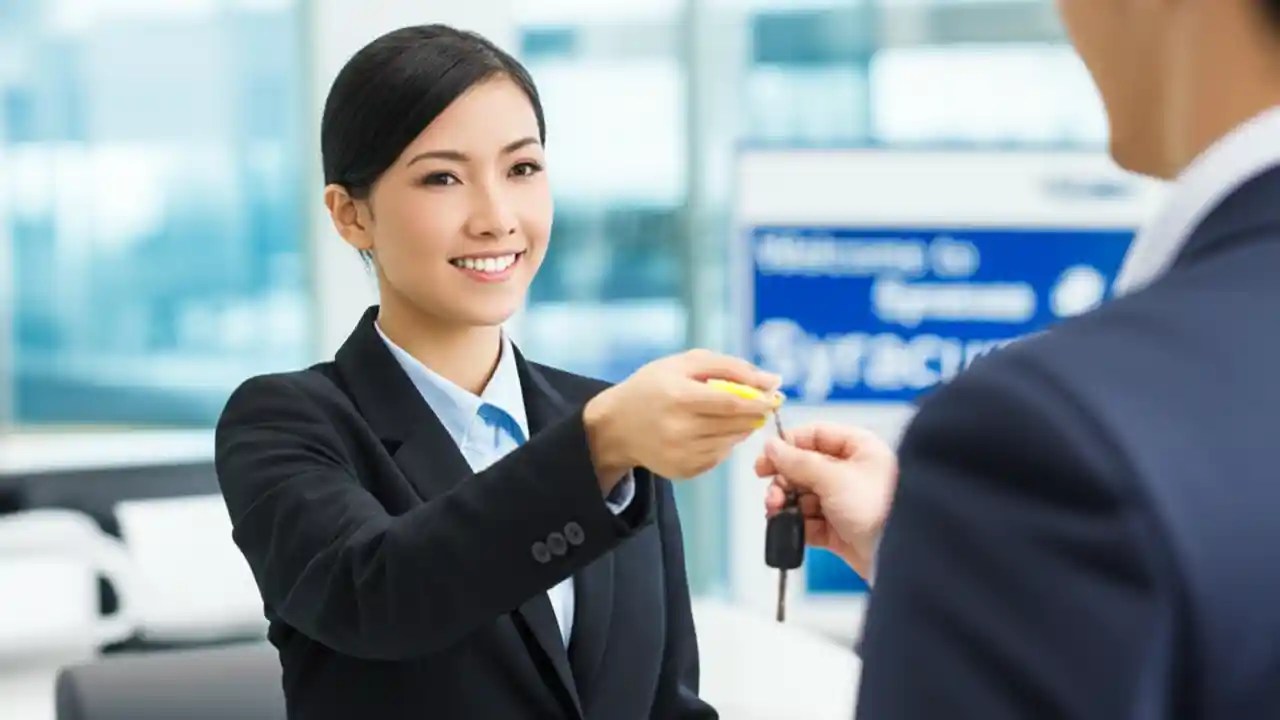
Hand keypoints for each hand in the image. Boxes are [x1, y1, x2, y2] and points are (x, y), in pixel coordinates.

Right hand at [584, 349, 780, 483]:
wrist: (617, 425)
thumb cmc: (654, 386)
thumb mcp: (684, 363)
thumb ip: (731, 367)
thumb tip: (773, 380)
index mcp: (679, 397)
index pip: (733, 404)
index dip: (760, 402)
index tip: (775, 397)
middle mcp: (679, 430)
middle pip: (736, 425)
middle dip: (754, 415)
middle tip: (760, 405)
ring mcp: (680, 454)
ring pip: (731, 443)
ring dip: (739, 429)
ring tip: (726, 416)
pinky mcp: (683, 471)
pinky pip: (718, 457)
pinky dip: (723, 444)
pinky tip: (709, 431)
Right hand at [755, 423, 896, 579]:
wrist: (905, 558)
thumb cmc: (881, 509)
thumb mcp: (834, 477)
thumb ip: (798, 461)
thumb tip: (771, 446)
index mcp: (859, 448)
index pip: (815, 436)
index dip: (788, 446)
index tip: (765, 461)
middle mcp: (852, 472)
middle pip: (805, 467)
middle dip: (784, 481)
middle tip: (772, 494)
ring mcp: (846, 501)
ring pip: (804, 496)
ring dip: (787, 504)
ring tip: (778, 512)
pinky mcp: (841, 529)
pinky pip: (810, 522)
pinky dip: (798, 525)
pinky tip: (791, 528)